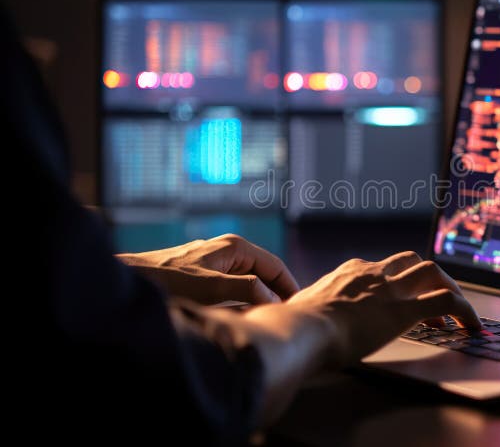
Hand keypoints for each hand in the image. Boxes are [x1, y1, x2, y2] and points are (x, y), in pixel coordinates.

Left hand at [117, 234, 298, 304]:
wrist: (130, 280)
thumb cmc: (168, 281)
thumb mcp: (213, 288)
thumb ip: (247, 290)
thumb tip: (273, 300)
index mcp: (235, 247)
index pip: (275, 266)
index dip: (289, 288)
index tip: (299, 309)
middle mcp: (227, 251)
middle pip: (263, 273)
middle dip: (275, 295)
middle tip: (285, 319)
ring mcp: (214, 262)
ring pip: (247, 282)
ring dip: (257, 300)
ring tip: (265, 321)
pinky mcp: (202, 275)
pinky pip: (231, 289)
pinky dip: (240, 302)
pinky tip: (239, 318)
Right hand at [282, 251, 481, 365]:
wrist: (300, 331)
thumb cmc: (292, 328)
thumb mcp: (298, 313)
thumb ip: (304, 312)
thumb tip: (288, 320)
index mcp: (348, 273)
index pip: (380, 268)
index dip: (395, 283)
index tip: (399, 300)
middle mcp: (372, 273)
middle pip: (411, 261)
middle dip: (428, 277)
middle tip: (436, 301)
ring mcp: (390, 289)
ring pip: (433, 273)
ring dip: (450, 288)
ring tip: (460, 312)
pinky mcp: (405, 309)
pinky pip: (447, 301)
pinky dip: (465, 311)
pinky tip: (473, 326)